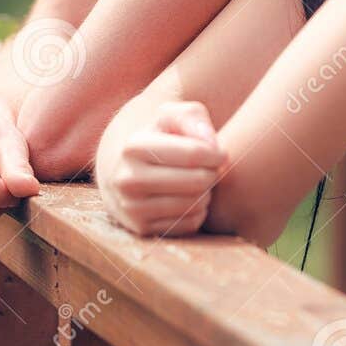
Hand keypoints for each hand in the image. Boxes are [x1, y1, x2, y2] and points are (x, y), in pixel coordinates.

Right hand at [99, 101, 226, 237]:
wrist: (125, 172)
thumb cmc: (159, 139)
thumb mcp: (172, 116)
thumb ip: (192, 117)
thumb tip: (211, 144)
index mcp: (134, 147)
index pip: (193, 154)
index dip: (216, 154)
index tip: (221, 154)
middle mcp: (127, 180)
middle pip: (197, 182)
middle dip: (212, 174)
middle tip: (212, 169)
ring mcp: (132, 208)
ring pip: (195, 204)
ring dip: (207, 193)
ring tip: (200, 182)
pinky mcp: (142, 229)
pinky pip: (190, 224)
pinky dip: (198, 212)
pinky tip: (190, 198)